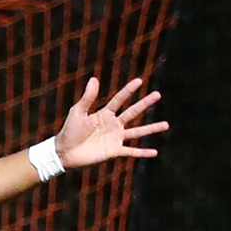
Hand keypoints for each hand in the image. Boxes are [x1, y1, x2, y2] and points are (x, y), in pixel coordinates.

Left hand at [52, 77, 167, 168]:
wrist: (64, 152)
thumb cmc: (69, 131)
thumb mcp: (78, 112)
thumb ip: (87, 98)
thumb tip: (94, 78)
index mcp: (104, 114)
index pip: (119, 100)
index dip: (128, 90)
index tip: (139, 81)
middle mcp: (113, 125)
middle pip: (133, 112)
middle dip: (145, 103)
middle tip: (158, 94)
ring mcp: (115, 138)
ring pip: (137, 132)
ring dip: (151, 128)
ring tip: (166, 124)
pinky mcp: (114, 151)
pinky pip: (132, 151)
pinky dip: (143, 152)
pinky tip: (155, 152)